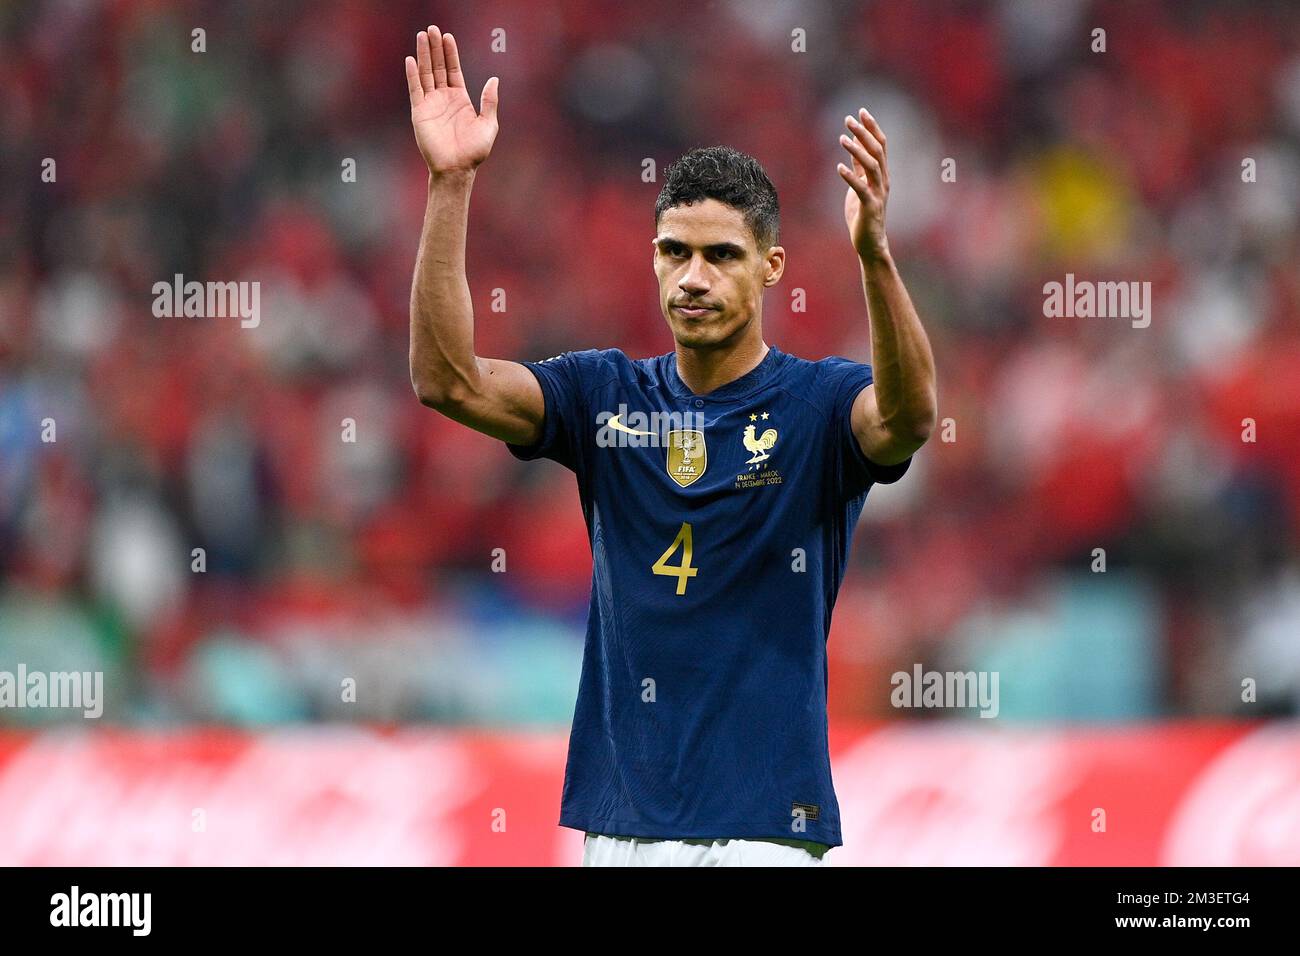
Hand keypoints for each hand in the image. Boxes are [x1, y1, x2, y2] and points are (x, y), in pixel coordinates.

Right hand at [405, 26, 498, 175]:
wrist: (457, 168)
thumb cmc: (474, 151)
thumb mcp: (488, 124)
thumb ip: (490, 101)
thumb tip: (494, 79)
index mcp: (460, 99)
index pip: (453, 70)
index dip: (450, 53)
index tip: (448, 37)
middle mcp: (444, 98)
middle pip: (438, 67)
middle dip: (435, 48)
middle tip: (432, 29)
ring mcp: (431, 104)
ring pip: (426, 74)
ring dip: (423, 55)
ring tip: (422, 36)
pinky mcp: (419, 112)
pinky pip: (415, 90)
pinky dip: (412, 75)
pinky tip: (411, 60)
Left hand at [837, 108, 889, 262]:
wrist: (870, 244)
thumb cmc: (863, 215)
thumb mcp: (859, 186)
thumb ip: (858, 168)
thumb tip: (853, 147)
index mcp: (881, 175)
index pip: (880, 145)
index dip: (872, 128)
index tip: (861, 111)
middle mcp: (883, 181)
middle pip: (877, 151)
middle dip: (864, 133)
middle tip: (849, 118)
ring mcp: (878, 194)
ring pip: (871, 167)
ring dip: (857, 151)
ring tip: (843, 138)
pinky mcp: (870, 207)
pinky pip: (861, 189)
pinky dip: (850, 177)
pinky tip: (838, 167)